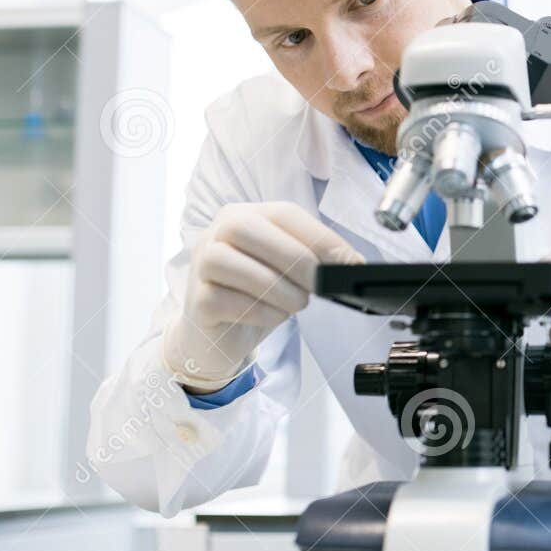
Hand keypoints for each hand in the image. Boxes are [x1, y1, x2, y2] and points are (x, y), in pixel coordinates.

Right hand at [163, 201, 363, 392]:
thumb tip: (353, 264)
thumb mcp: (288, 273)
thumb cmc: (256, 297)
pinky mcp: (196, 300)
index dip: (320, 237)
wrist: (216, 336)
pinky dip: (260, 312)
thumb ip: (314, 261)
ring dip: (278, 289)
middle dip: (294, 258)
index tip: (349, 262)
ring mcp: (201, 265)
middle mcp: (218, 232)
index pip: (284, 214)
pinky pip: (226, 300)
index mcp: (245, 215)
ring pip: (234, 265)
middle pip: (249, 229)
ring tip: (296, 304)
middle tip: (319, 285)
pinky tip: (271, 317)